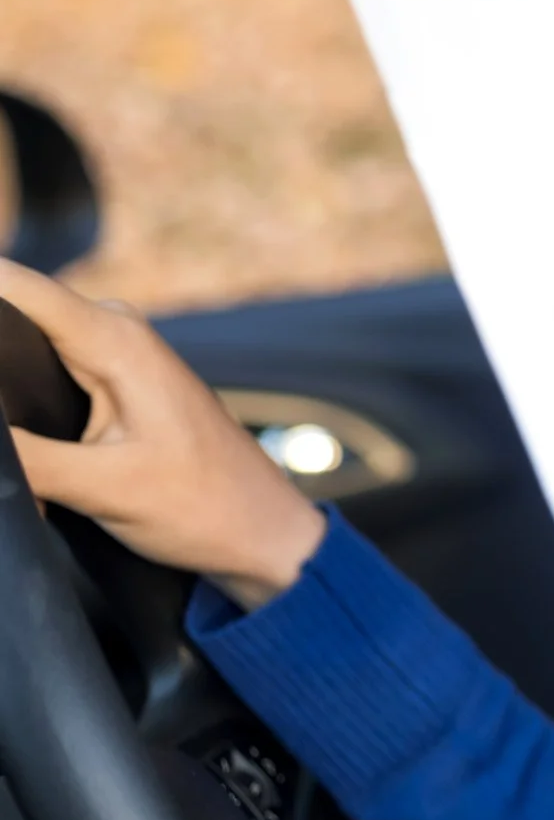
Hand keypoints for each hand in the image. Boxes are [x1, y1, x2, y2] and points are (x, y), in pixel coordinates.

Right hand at [0, 259, 323, 608]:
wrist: (262, 534)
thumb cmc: (203, 507)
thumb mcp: (103, 487)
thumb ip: (25, 454)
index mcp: (116, 337)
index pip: (11, 286)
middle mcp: (114, 331)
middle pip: (8, 314)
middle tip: (15, 440)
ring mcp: (113, 355)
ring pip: (21, 348)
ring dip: (4, 391)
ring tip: (46, 453)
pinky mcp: (112, 383)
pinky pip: (43, 373)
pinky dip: (22, 407)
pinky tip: (20, 442)